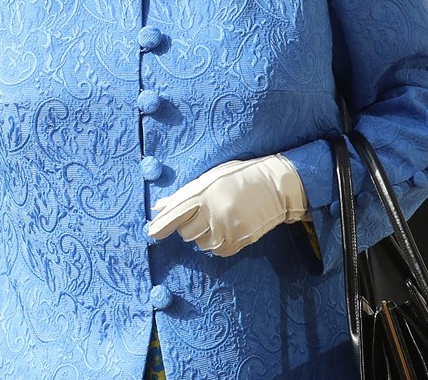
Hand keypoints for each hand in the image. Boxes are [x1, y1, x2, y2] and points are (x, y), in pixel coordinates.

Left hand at [147, 155, 306, 256]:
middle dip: (187, 226)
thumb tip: (159, 207)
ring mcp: (228, 228)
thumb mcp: (210, 178)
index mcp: (204, 193)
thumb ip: (183, 195)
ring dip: (203, 235)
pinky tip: (226, 228)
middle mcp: (214, 212)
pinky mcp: (240, 240)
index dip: (161, 225)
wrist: (275, 185)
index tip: (152, 232)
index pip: (175, 214)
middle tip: (200, 215)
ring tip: (217, 219)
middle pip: (185, 232)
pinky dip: (218, 243)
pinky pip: (218, 251)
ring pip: (201, 243)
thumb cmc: (239, 177)